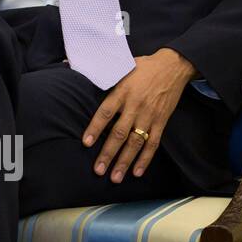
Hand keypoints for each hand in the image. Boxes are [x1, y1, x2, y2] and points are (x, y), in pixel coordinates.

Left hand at [81, 48, 196, 182]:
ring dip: (125, 161)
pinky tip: (137, 172)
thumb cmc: (143, 66)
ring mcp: (149, 116)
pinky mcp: (162, 122)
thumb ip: (101, 74)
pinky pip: (153, 143)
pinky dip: (145, 159)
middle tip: (98, 170)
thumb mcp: (121, 66)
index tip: (86, 143)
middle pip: (119, 133)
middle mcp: (135, 106)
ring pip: (135, 143)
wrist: (173, 66)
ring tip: (115, 177)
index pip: (105, 113)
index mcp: (122, 92)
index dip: (95, 128)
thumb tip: (69, 64)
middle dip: (108, 153)